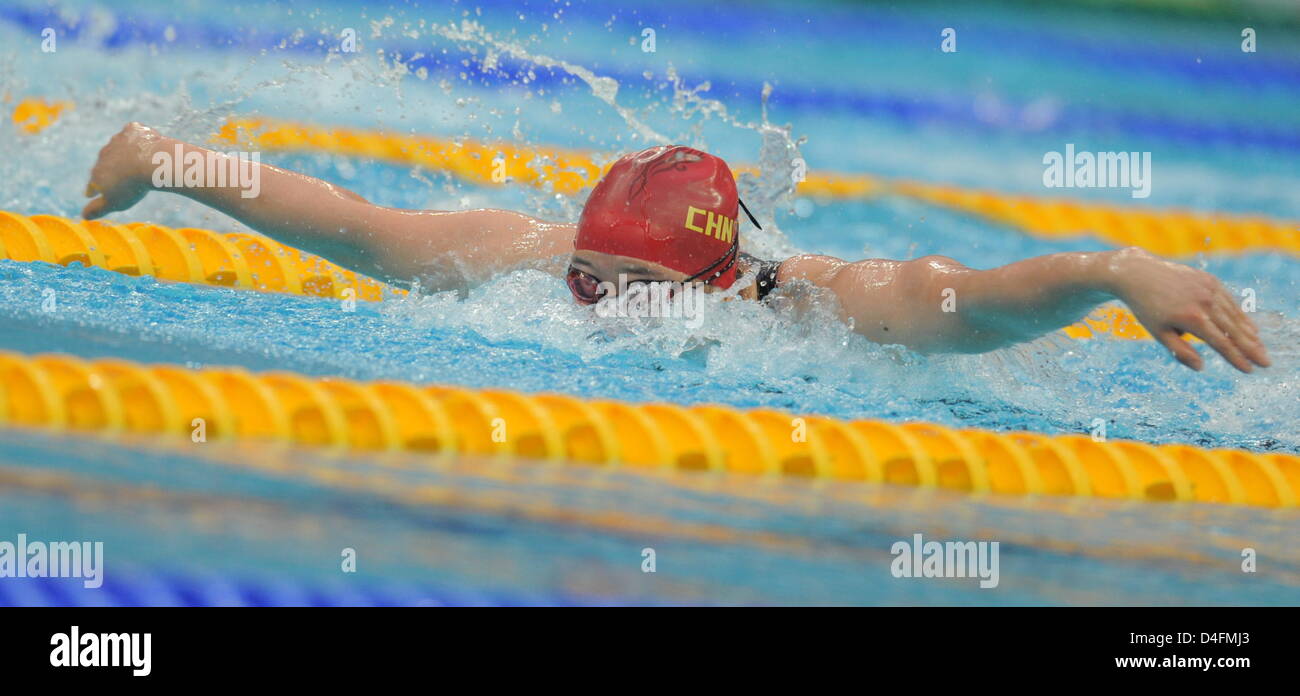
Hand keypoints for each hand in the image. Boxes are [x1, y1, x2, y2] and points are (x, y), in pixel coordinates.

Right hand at [82, 122, 166, 219]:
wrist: (152, 162)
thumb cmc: (133, 186)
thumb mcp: (114, 202)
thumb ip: (98, 209)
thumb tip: (83, 216)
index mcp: (98, 173)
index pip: (92, 184)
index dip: (92, 190)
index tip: (90, 193)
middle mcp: (104, 155)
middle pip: (104, 163)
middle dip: (107, 169)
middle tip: (114, 175)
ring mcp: (118, 140)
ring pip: (118, 147)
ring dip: (123, 152)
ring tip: (132, 159)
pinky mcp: (133, 129)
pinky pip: (133, 132)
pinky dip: (137, 137)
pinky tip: (143, 141)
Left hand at [1110, 247, 1268, 372]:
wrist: (1139, 274)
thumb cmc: (1147, 308)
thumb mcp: (1159, 333)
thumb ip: (1180, 351)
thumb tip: (1201, 366)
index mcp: (1192, 318)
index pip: (1221, 343)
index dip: (1237, 358)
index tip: (1249, 370)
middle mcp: (1205, 302)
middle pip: (1234, 331)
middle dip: (1252, 349)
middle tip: (1266, 363)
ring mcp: (1210, 289)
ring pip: (1235, 315)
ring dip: (1249, 333)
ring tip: (1260, 348)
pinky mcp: (1211, 280)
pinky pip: (1230, 302)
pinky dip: (1240, 316)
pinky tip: (1249, 328)